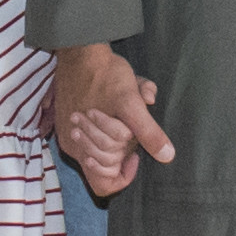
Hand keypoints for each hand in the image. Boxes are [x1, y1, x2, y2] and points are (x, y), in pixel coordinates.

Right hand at [44, 43, 172, 199]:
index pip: (105, 184)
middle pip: (104, 167)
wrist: (81, 50)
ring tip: (121, 113)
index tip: (136, 154)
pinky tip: (110, 107)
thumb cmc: (106, 75)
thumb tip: (168, 156)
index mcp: (85, 147)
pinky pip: (90, 137)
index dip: (124, 175)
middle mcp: (73, 147)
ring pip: (98, 151)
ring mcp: (69, 134)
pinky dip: (104, 126)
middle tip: (131, 127)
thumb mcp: (131, 102)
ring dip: (114, 136)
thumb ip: (148, 132)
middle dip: (122, 149)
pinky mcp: (68, 122)